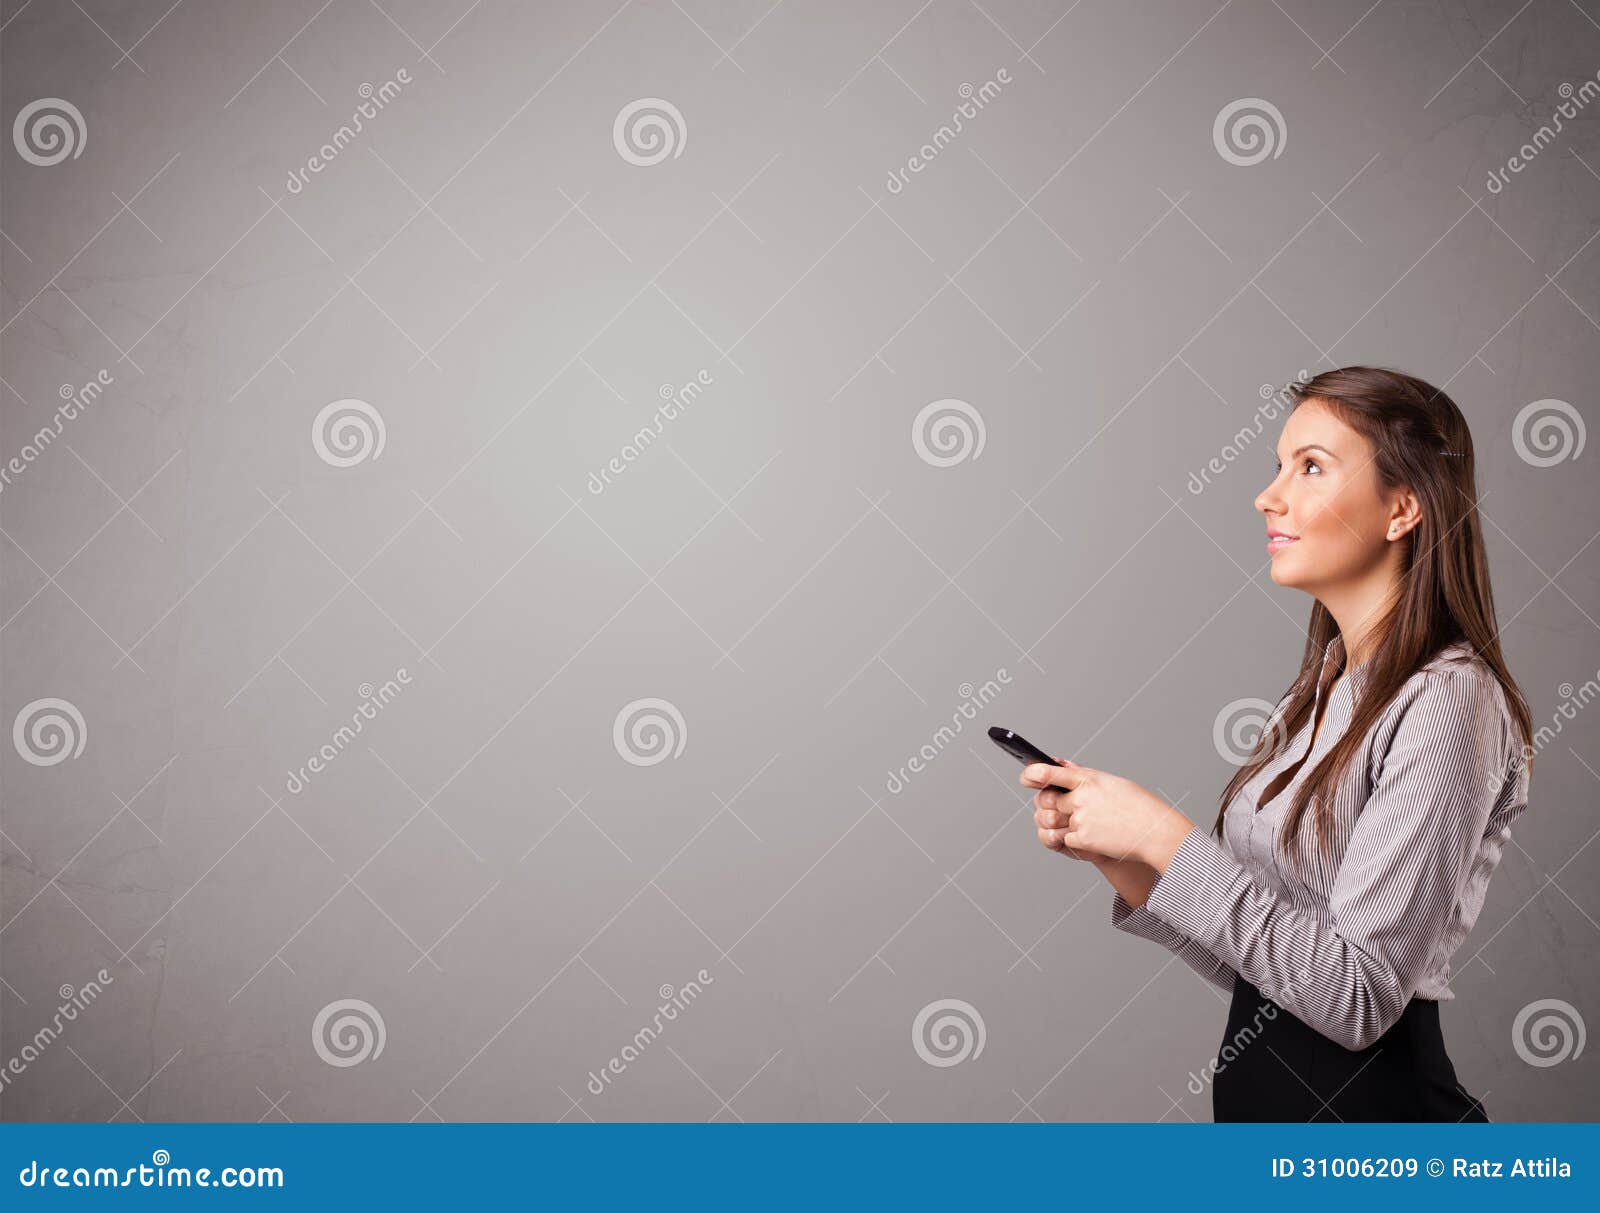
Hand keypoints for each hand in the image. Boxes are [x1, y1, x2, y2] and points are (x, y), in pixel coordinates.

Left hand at [1023, 759, 1195, 866]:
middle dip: (1055, 806)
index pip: (1051, 772)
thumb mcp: (1112, 783)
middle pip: (1049, 801)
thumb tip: (1060, 765)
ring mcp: (1080, 819)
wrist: (1157, 832)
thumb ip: (1084, 776)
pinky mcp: (1082, 839)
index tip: (1025, 775)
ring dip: (1068, 825)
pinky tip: (1099, 837)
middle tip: (1071, 810)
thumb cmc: (1139, 806)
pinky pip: (1067, 840)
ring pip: (1057, 822)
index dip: (1034, 773)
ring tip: (1093, 825)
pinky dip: (1079, 841)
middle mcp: (1081, 797)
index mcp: (1089, 779)